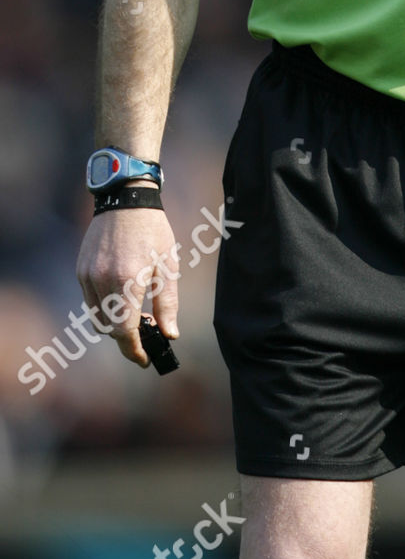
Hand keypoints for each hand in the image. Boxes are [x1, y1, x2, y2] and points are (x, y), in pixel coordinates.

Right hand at [76, 209, 179, 366]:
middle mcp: (102, 281)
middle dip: (127, 339)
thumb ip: (168, 304)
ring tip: (137, 316)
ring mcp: (87, 276)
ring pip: (97, 317)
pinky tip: (122, 298)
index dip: (134, 350)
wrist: (125, 199)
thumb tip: (169, 335)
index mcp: (127, 281)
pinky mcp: (80, 270)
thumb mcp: (168, 267)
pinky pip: (90, 301)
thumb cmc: (153, 231)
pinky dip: (104, 308)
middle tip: (147, 336)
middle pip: (110, 328)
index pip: (125, 331)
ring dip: (115, 325)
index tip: (146, 359)